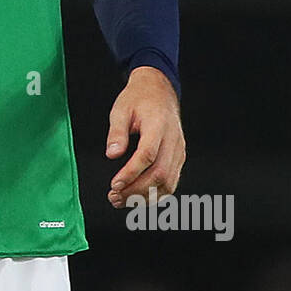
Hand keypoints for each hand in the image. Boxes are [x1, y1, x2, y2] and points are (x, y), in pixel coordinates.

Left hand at [105, 66, 185, 207]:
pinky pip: (172, 181)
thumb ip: (116, 132)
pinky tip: (137, 197)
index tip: (114, 184)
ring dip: (145, 197)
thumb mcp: (120, 109)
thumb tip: (111, 155)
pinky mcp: (179, 157)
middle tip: (114, 197)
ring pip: (168, 182)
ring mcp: (179, 150)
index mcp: (158, 125)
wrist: (159, 91)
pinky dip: (156, 194)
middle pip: (159, 173)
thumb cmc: (138, 99)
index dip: (131, 172)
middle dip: (136, 190)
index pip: (148, 154)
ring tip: (122, 200)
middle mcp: (173, 139)